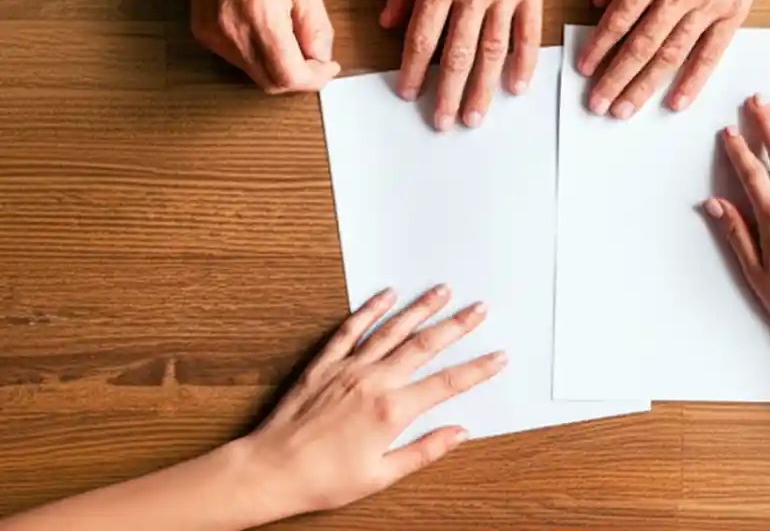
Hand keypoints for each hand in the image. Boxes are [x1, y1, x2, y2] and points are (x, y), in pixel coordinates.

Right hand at [180, 0, 338, 93]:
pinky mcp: (204, 34)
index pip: (289, 75)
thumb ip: (317, 29)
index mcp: (260, 17)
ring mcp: (214, 36)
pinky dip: (260, 57)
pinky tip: (269, 33)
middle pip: (271, 83)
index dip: (314, 79)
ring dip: (280, 68)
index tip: (329, 68)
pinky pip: (239, 61)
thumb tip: (322, 60)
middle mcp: (232, 32)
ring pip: (255, 74)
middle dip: (299, 78)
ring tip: (293, 39)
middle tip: (317, 60)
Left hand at [239, 286, 505, 518]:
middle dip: (457, 325)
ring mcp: (348, 369)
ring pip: (393, 330)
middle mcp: (373, 382)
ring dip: (421, 308)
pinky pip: (351, 330)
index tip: (498, 358)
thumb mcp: (381, 475)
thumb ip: (424, 451)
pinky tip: (386, 295)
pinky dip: (370, 310)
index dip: (477, 369)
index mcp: (391, 411)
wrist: (270, 470)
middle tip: (479, 309)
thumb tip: (458, 434)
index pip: (447, 384)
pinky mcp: (324, 364)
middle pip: (425, 345)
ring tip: (442, 291)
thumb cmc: (322, 479)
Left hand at [383, 0, 549, 129]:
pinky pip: (528, 33)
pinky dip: (525, 62)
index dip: (413, 71)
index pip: (423, 37)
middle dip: (447, 92)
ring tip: (475, 116)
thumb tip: (387, 22)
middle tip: (442, 122)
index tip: (408, 95)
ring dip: (483, 88)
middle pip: (458, 54)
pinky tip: (517, 86)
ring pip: (492, 51)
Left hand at [577, 0, 769, 117]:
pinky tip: (676, 101)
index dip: (598, 48)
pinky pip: (710, 54)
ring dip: (645, 86)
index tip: (584, 69)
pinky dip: (693, 81)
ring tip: (625, 109)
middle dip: (615, 79)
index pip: (618, 19)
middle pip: (641, 46)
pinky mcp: (732, 13)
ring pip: (671, 56)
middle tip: (598, 104)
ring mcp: (707, 5)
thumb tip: (597, 2)